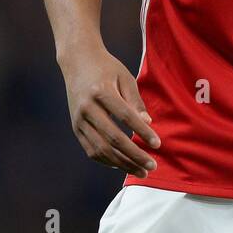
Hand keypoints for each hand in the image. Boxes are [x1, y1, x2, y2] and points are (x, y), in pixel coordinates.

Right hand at [59, 44, 160, 177]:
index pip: (125, 117)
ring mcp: (78, 120)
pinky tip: (122, 165)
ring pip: (101, 149)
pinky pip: (90, 150)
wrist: (77, 61)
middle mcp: (87, 108)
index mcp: (101, 92)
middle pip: (113, 138)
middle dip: (134, 155)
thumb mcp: (125, 77)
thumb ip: (136, 101)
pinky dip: (106, 161)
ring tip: (141, 171)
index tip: (157, 144)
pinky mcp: (75, 127)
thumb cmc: (106, 68)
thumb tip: (148, 124)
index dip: (142, 132)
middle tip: (152, 165)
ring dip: (122, 163)